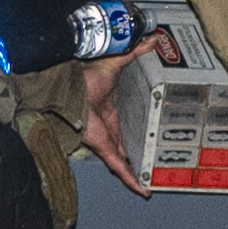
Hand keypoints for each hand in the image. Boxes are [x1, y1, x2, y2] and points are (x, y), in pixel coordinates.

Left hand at [79, 29, 179, 191]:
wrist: (71, 89)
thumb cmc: (87, 76)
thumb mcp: (117, 63)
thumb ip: (135, 52)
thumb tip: (152, 38)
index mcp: (112, 112)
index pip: (127, 129)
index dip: (139, 135)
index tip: (152, 141)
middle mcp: (109, 129)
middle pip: (127, 148)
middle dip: (140, 158)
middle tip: (155, 167)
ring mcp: (107, 141)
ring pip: (124, 163)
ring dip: (137, 174)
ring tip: (153, 185)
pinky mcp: (104, 148)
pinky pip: (120, 168)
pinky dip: (131, 179)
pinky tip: (143, 190)